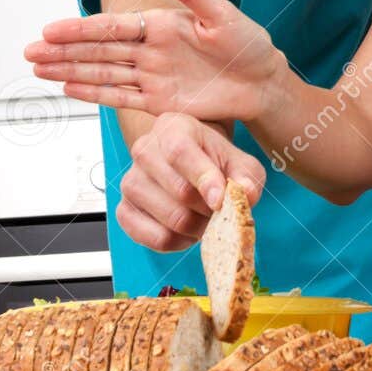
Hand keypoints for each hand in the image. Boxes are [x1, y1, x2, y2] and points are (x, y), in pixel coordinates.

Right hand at [24, 0, 286, 125]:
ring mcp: (152, 75)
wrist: (263, 83)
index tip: (50, 30)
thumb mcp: (221, 14)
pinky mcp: (158, 101)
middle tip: (29, 51)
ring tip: (38, 69)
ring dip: (69, 72)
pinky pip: (120, 96)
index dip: (80, 29)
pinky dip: (94, 94)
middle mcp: (150, 49)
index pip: (112, 26)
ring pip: (102, 73)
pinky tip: (68, 90)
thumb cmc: (248, 43)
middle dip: (63, 51)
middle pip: (98, 51)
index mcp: (162, 24)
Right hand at [118, 113, 265, 251]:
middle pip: (178, 192)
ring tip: (205, 219)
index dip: (203, 179)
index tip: (220, 200)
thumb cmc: (214, 159)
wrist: (192, 163)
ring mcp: (130, 181)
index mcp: (172, 127)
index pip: (180, 152)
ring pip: (169, 220)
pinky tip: (188, 232)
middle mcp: (144, 150)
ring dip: (196, 228)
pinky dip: (178, 242)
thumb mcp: (238, 160)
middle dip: (208, 210)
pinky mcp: (124, 211)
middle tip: (220, 210)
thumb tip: (246, 194)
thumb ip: (247, 176)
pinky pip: (154, 239)